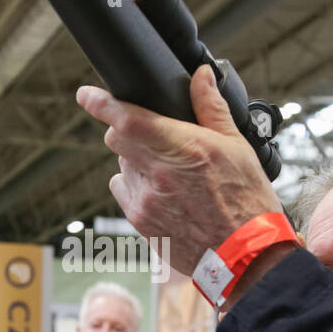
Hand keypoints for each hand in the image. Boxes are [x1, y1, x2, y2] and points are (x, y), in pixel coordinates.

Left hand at [75, 64, 284, 277]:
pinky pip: (124, 193)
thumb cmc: (247, 200)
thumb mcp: (237, 146)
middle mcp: (158, 173)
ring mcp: (146, 200)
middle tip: (155, 137)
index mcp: (182, 147)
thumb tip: (202, 76)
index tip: (86, 94)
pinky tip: (164, 195)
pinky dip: (136, 188)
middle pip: (117, 139)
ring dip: (136, 162)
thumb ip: (212, 108)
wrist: (246, 255)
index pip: (127, 118)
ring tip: (170, 175)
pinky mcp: (141, 223)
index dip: (100, 103)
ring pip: (121, 166)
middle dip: (127, 130)